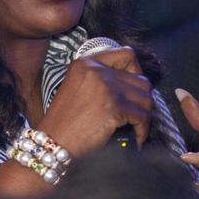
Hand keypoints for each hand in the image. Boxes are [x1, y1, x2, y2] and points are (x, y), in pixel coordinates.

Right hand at [38, 47, 152, 155]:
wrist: (52, 144)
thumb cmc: (63, 122)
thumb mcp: (75, 87)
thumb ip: (98, 79)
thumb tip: (132, 85)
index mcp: (85, 62)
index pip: (127, 54)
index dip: (137, 72)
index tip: (134, 88)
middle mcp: (96, 70)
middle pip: (141, 80)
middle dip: (141, 100)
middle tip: (136, 115)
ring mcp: (106, 88)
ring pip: (146, 99)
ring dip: (144, 116)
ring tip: (136, 128)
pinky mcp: (114, 107)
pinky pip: (143, 117)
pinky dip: (142, 130)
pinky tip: (135, 138)